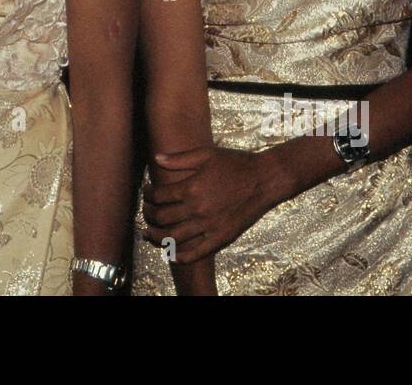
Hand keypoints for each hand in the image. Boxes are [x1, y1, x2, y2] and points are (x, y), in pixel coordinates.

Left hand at [140, 146, 286, 263]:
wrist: (265, 178)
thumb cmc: (236, 163)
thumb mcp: (206, 154)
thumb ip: (180, 158)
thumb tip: (156, 158)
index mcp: (191, 187)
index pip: (159, 196)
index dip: (148, 195)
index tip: (147, 192)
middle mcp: (197, 209)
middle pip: (162, 218)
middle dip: (149, 215)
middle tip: (146, 212)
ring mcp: (209, 225)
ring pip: (174, 237)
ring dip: (157, 237)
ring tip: (149, 234)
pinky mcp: (222, 237)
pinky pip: (198, 252)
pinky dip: (181, 256)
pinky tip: (172, 254)